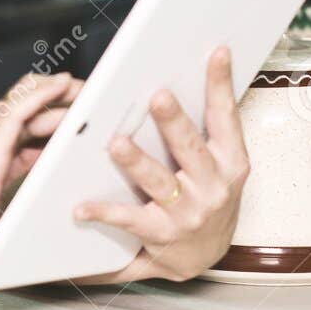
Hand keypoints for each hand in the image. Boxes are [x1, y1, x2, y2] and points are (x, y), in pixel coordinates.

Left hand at [67, 46, 250, 285]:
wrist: (206, 256)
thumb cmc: (207, 197)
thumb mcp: (222, 163)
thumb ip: (208, 125)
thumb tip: (197, 69)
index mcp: (229, 162)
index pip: (225, 117)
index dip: (221, 85)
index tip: (215, 53)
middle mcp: (213, 186)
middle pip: (190, 148)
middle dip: (174, 122)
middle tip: (158, 97)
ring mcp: (188, 212)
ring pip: (159, 182)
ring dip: (137, 162)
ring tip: (117, 143)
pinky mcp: (161, 234)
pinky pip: (129, 220)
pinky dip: (103, 212)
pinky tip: (81, 207)